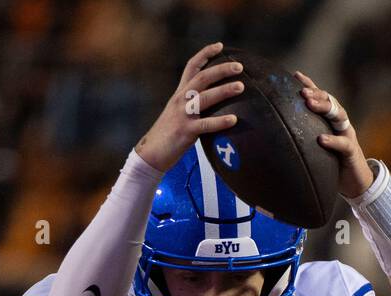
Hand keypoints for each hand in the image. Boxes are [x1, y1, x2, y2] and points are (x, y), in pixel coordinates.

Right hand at [135, 42, 245, 172]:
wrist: (150, 154)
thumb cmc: (168, 135)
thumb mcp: (179, 113)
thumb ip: (193, 104)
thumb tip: (215, 101)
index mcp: (179, 94)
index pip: (191, 67)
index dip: (205, 54)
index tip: (219, 46)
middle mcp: (180, 100)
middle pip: (202, 78)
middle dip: (221, 69)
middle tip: (239, 66)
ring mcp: (182, 115)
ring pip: (204, 98)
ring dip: (224, 90)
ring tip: (241, 86)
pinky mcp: (185, 131)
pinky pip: (205, 124)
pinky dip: (220, 122)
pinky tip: (234, 120)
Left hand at [295, 70, 374, 198]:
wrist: (354, 183)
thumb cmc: (332, 165)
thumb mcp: (314, 148)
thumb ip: (301, 138)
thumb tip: (274, 133)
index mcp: (330, 121)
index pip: (321, 98)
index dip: (310, 85)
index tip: (295, 75)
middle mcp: (340, 124)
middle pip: (330, 101)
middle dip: (316, 93)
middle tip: (302, 91)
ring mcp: (347, 135)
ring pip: (338, 115)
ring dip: (324, 107)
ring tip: (309, 104)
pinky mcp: (351, 152)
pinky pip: (343, 143)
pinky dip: (333, 140)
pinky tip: (321, 139)